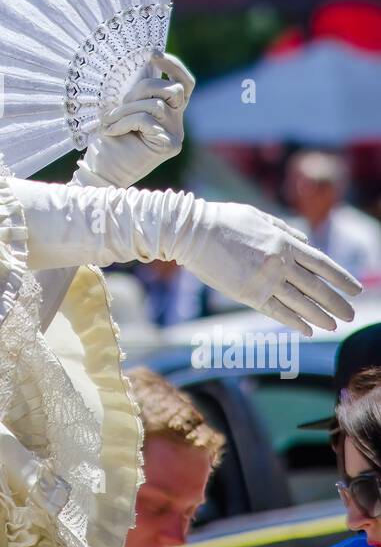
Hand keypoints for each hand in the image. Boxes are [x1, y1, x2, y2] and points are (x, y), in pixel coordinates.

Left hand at [78, 52, 194, 188]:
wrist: (101, 170)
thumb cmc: (109, 138)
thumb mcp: (124, 106)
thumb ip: (138, 89)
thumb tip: (146, 60)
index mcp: (169, 111)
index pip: (184, 84)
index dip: (173, 66)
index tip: (152, 53)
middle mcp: (177, 123)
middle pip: (174, 89)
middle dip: (144, 87)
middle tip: (121, 101)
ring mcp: (175, 135)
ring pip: (157, 105)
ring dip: (126, 109)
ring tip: (109, 120)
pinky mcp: (168, 146)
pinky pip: (147, 120)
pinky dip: (124, 121)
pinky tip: (111, 131)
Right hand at [173, 200, 362, 335]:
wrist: (192, 231)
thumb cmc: (222, 220)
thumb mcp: (258, 216)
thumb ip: (283, 228)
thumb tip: (305, 239)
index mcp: (284, 241)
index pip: (322, 263)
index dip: (341, 278)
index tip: (355, 290)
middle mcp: (280, 262)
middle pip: (316, 287)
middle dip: (336, 303)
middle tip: (351, 315)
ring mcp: (265, 280)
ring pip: (300, 303)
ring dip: (320, 316)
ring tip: (334, 326)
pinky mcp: (248, 294)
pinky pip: (277, 311)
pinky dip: (295, 322)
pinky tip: (307, 330)